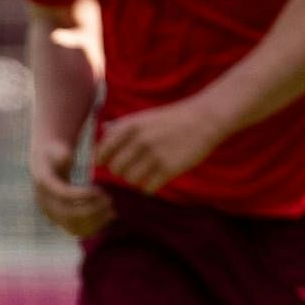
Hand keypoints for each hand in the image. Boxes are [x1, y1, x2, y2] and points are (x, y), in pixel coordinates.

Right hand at [29, 140, 113, 239]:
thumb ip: (61, 153)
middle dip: (92, 209)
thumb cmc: (56, 154)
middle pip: (68, 214)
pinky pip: (77, 230)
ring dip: (95, 220)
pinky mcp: (60, 221)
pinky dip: (94, 227)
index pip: (62, 194)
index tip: (101, 190)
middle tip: (110, 200)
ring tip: (112, 209)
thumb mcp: (57, 149)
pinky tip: (109, 217)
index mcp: (43, 183)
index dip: (83, 195)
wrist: (46, 166)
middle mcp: (44, 202)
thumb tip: (66, 157)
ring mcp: (50, 213)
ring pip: (73, 226)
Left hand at [92, 99, 226, 195]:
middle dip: (121, 172)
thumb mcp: (143, 117)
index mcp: (130, 126)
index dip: (102, 161)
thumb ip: (120, 127)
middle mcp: (140, 140)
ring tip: (145, 173)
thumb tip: (100, 135)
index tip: (106, 163)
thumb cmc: (170, 120)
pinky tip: (156, 179)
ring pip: (131, 180)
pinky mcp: (170, 168)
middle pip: (116, 169)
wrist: (203, 120)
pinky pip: (148, 187)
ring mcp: (155, 154)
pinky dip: (149, 187)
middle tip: (131, 169)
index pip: (102, 151)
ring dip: (136, 180)